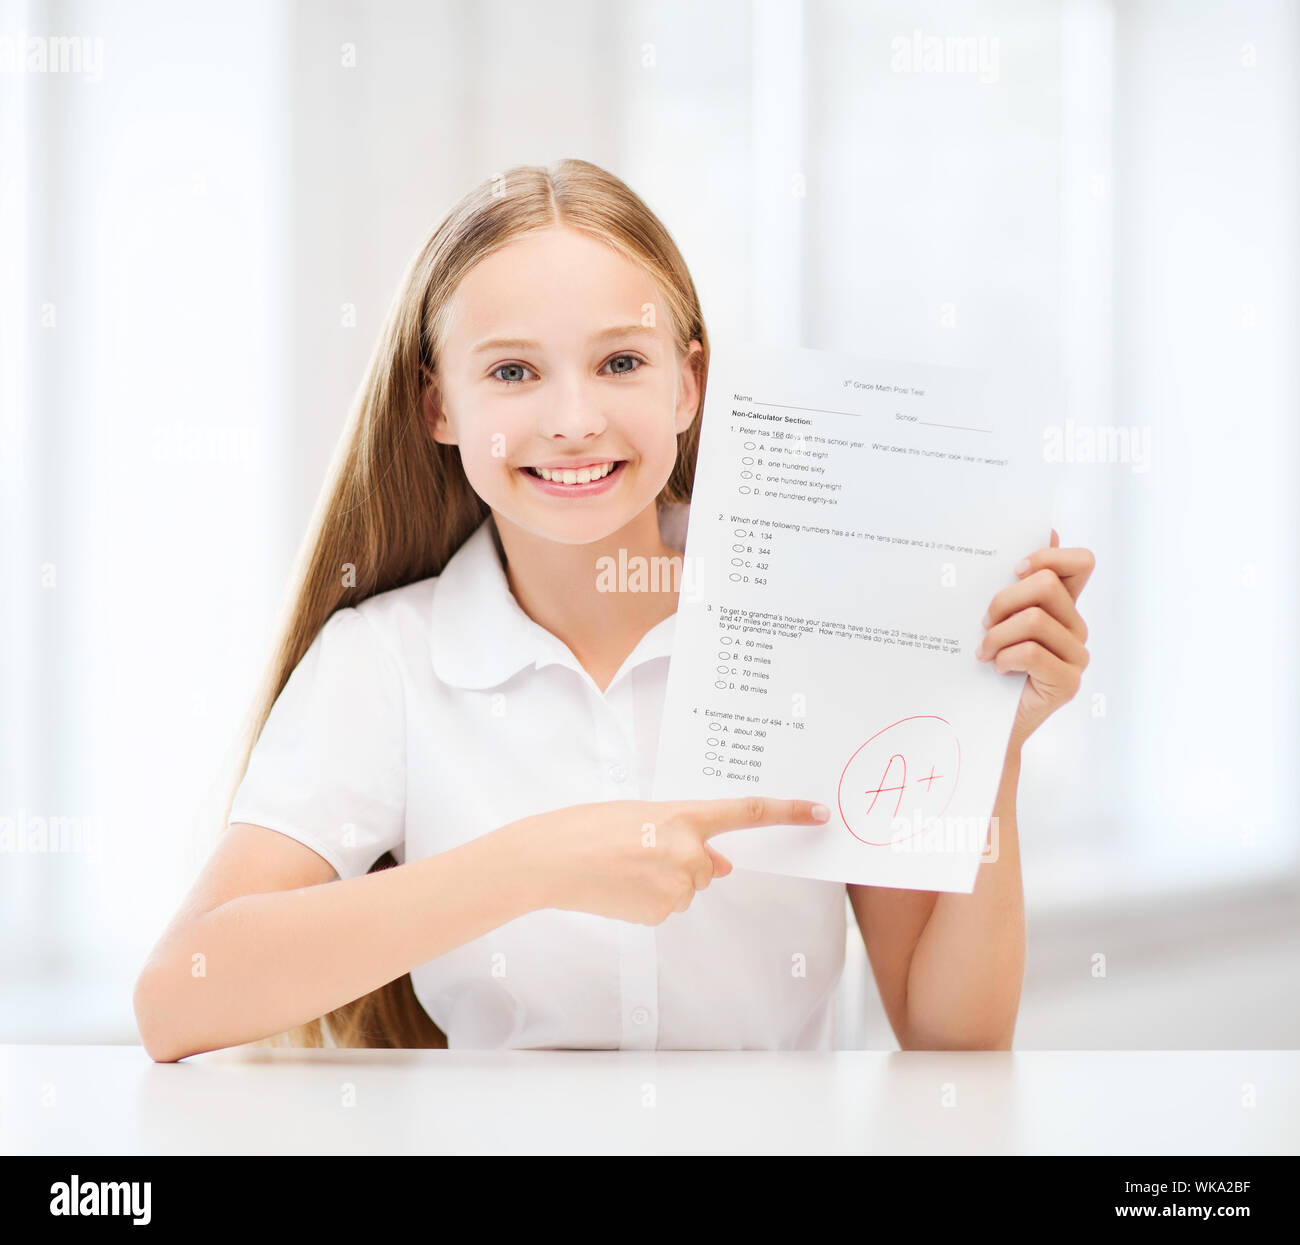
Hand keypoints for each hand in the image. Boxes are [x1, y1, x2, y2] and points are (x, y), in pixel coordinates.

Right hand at [510, 797, 828, 924]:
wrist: (549, 859)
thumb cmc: (588, 827)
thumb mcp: (641, 815)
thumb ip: (686, 834)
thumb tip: (723, 865)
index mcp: (683, 816)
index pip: (747, 813)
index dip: (787, 812)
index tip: (818, 813)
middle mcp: (688, 852)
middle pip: (707, 865)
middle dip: (683, 861)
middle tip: (637, 850)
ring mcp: (676, 887)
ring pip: (687, 889)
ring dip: (663, 881)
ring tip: (621, 867)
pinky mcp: (660, 913)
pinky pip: (666, 908)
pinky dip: (648, 900)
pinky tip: (619, 887)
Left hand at [975, 529, 1094, 749]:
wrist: (982, 720)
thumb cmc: (985, 665)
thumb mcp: (995, 619)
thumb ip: (1012, 585)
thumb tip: (1040, 535)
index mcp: (1062, 606)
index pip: (1081, 563)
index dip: (1049, 557)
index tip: (1015, 568)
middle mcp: (1076, 627)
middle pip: (1046, 585)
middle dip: (1004, 599)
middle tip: (983, 623)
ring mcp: (1076, 655)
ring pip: (1035, 619)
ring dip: (997, 635)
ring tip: (984, 652)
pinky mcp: (1067, 682)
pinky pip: (1032, 653)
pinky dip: (1005, 658)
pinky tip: (998, 670)